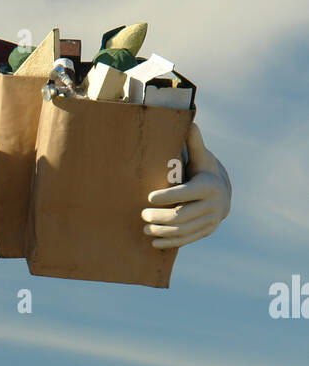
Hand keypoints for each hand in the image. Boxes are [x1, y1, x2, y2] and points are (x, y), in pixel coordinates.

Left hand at [141, 123, 230, 248]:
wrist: (223, 192)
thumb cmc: (203, 170)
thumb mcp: (200, 157)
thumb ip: (194, 143)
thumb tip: (190, 122)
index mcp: (209, 186)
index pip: (185, 193)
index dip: (167, 197)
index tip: (148, 197)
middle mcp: (213, 205)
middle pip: (181, 216)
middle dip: (159, 217)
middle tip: (142, 214)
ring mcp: (211, 221)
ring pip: (182, 230)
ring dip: (161, 231)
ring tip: (144, 228)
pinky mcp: (207, 231)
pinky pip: (187, 240)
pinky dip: (170, 242)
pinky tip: (154, 242)